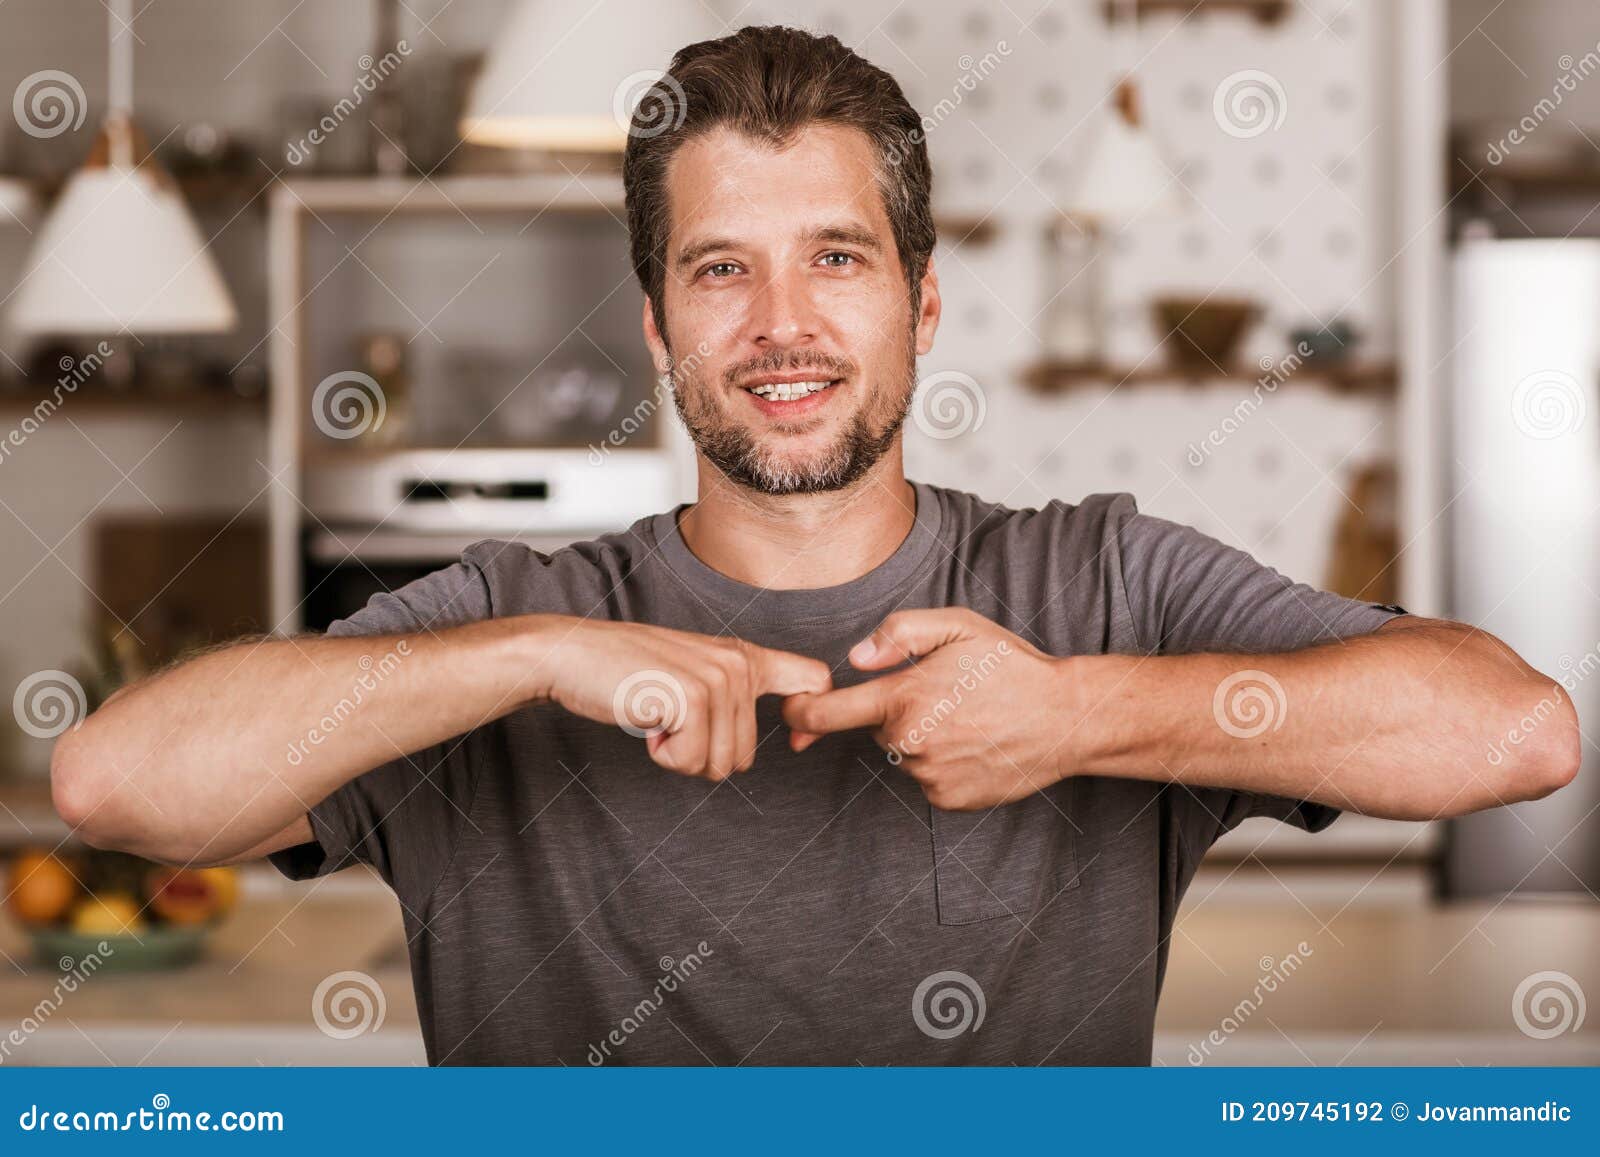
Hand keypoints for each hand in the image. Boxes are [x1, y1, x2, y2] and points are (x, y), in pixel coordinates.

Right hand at [532, 616, 831, 779]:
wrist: (572, 655)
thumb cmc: (627, 672)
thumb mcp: (692, 674)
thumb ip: (732, 694)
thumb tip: (775, 738)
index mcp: (744, 657)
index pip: (814, 679)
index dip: (813, 720)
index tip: (797, 743)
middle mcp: (739, 665)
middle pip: (744, 757)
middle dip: (701, 754)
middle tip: (669, 720)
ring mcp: (718, 680)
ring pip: (718, 764)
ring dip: (679, 755)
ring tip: (657, 715)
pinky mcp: (692, 699)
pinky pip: (689, 762)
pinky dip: (662, 755)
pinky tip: (647, 719)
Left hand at [781, 608, 1071, 809]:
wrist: (1066, 718)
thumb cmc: (1011, 667)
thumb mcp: (957, 626)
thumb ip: (898, 633)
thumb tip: (855, 658)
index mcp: (902, 699)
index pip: (823, 715)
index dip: (798, 715)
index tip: (789, 714)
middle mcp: (909, 744)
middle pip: (874, 727)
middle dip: (893, 711)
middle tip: (943, 694)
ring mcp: (928, 777)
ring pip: (902, 752)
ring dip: (921, 737)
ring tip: (968, 718)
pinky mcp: (948, 799)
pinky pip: (926, 777)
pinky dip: (941, 761)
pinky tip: (975, 743)